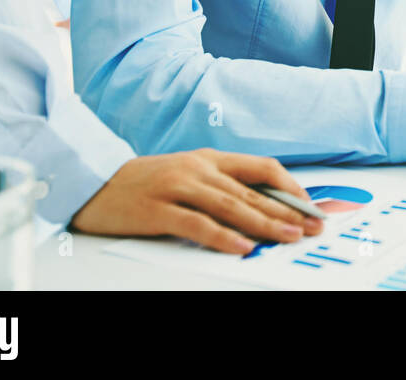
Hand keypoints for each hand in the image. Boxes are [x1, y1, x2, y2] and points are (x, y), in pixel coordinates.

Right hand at [71, 149, 322, 253]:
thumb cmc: (144, 183)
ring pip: (231, 206)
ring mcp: (177, 187)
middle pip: (252, 191)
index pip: (262, 168)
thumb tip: (264, 207)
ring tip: (289, 236)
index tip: (311, 206)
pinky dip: (222, 236)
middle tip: (313, 226)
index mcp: (210, 159)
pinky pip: (196, 224)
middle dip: (287, 211)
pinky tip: (242, 246)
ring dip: (264, 223)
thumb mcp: (188, 175)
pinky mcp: (157, 210)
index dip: (290, 187)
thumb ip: (221, 187)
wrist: (91, 182)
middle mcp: (198, 169)